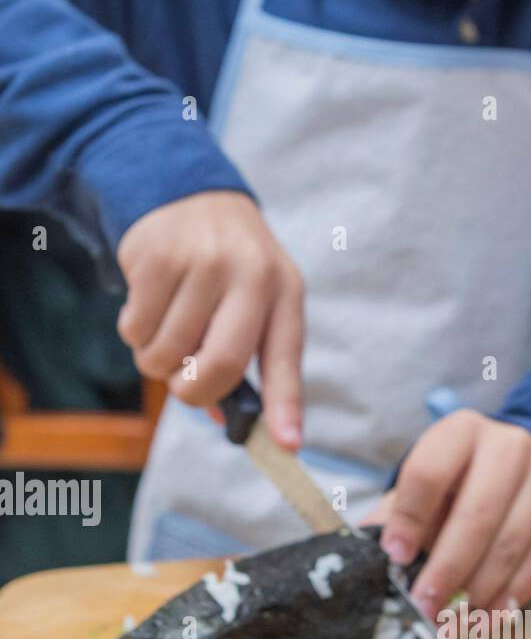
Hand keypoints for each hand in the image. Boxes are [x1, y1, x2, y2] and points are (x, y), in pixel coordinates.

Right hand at [116, 191, 304, 447]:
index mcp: (284, 292)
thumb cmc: (230, 270)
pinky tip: (150, 306)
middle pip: (220, 366)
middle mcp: (250, 274)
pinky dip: (136, 334)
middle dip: (194, 393)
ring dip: (157, 362)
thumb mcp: (256, 303)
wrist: (189, 192)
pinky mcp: (156, 256)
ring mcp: (202, 261)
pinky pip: (135, 330)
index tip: (287, 446)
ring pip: (167, 354)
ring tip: (168, 333)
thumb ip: (248, 362)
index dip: (285, 408)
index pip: (286, 359)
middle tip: (184, 388)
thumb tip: (225, 419)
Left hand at [364, 410, 530, 618]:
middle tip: (425, 607)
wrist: (522, 470)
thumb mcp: (423, 489)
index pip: (430, 472)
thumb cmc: (459, 484)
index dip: (410, 519)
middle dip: (448, 569)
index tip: (394, 557)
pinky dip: (511, 598)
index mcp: (462, 432)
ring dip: (478, 593)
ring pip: (512, 543)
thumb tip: (365, 557)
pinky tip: (485, 621)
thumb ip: (396, 517)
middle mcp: (510, 448)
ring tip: (451, 624)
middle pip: (479, 513)